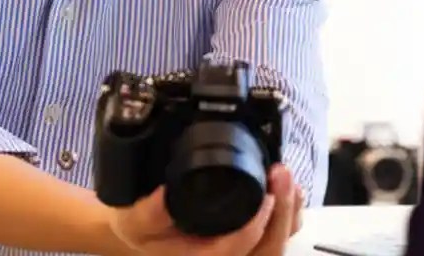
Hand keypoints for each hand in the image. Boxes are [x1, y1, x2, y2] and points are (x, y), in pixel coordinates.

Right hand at [107, 164, 303, 255]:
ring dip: (290, 213)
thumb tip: (162, 197)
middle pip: (268, 252)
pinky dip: (289, 213)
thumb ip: (146, 215)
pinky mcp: (250, 240)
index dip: (256, 227)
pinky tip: (290, 187)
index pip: (236, 251)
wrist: (147, 231)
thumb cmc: (143, 230)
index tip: (266, 196)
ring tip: (289, 179)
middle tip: (282, 175)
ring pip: (278, 245)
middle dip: (283, 214)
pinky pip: (278, 234)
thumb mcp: (133, 222)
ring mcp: (240, 252)